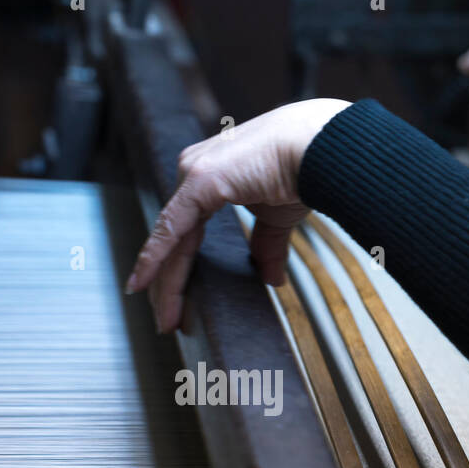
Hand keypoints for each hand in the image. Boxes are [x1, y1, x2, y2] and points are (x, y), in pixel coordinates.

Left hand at [126, 98, 350, 332]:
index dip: (175, 266)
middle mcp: (194, 170)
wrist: (323, 147)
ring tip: (164, 318)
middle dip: (167, 282)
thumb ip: (266, 246)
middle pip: (172, 237)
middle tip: (166, 320)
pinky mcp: (201, 180)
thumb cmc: (305, 168)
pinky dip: (156, 258)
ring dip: (164, 281)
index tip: (172, 300)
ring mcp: (194, 173)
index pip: (184, 231)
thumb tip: (270, 279)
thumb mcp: (277, 217)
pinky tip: (145, 283)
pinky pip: (172, 228)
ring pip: (170, 238)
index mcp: (209, 177)